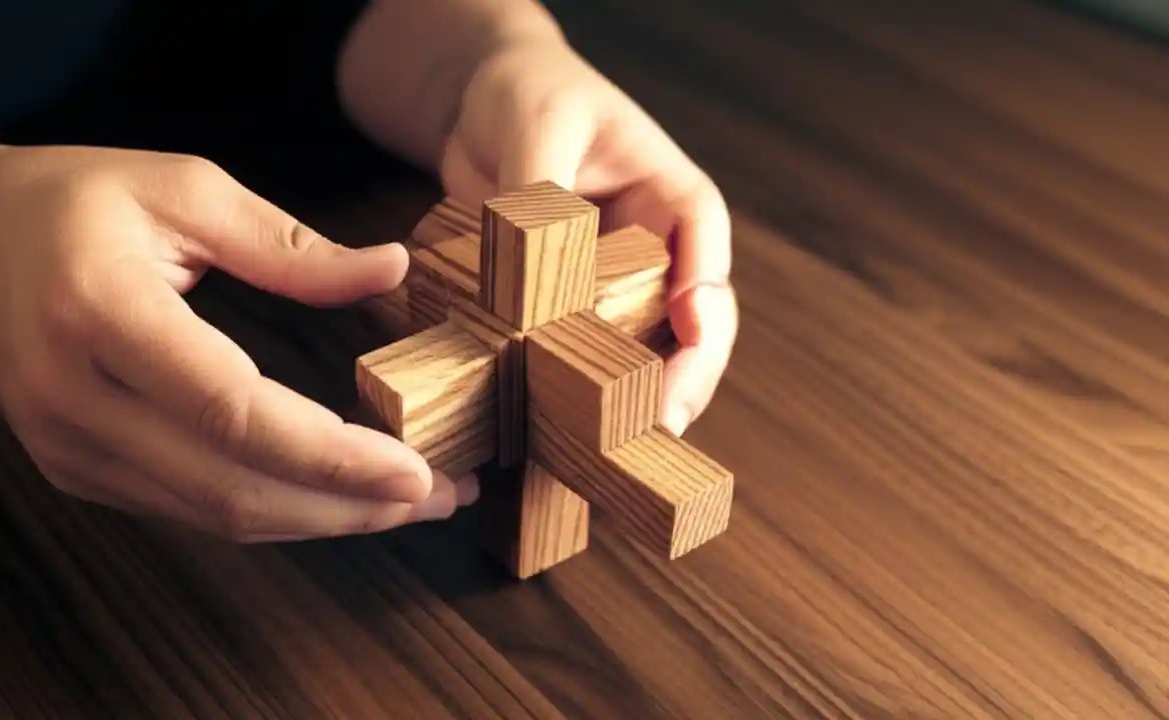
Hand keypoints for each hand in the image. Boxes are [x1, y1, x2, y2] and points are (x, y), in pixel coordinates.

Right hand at [0, 142, 476, 539]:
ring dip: (324, 518)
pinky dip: (276, 509)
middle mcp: (78, 400)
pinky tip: (335, 494)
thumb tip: (391, 268)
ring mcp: (73, 449)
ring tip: (411, 501)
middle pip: (235, 489)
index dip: (332, 455)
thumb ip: (288, 244)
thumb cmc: (66, 201)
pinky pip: (194, 510)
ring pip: (219, 517)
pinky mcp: (81, 471)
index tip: (418, 469)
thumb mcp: (181, 190)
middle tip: (443, 493)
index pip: (233, 412)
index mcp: (100, 314)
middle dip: (351, 506)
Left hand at [438, 41, 737, 435]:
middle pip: (691, 321)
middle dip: (684, 374)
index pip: (706, 246)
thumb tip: (538, 262)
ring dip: (634, 399)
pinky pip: (580, 359)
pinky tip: (562, 430)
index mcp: (670, 197)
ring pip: (643, 354)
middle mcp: (651, 250)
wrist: (476, 104)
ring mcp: (610, 287)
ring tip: (616, 445)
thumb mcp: (541, 121)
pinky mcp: (564, 312)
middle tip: (661, 419)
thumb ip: (543, 188)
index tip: (692, 325)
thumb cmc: (528, 92)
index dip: (708, 294)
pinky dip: (576, 394)